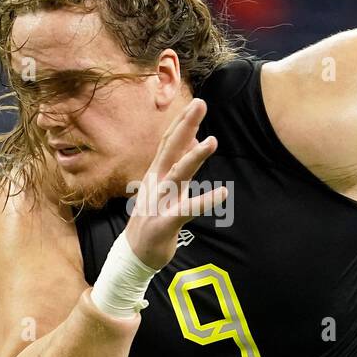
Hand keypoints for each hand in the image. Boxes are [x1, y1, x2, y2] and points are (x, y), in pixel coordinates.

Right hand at [123, 97, 225, 269]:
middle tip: (201, 104)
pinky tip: (222, 193)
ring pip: (177, 175)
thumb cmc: (153, 218)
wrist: (134, 254)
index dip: (181, 121)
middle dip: (185, 125)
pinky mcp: (164, 223)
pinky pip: (186, 210)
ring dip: (194, 157)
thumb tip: (194, 139)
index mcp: (156, 174)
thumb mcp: (166, 188)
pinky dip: (204, 201)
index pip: (168, 142)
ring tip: (213, 141)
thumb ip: (179, 163)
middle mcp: (156, 183)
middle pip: (171, 149)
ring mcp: (159, 202)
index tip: (197, 102)